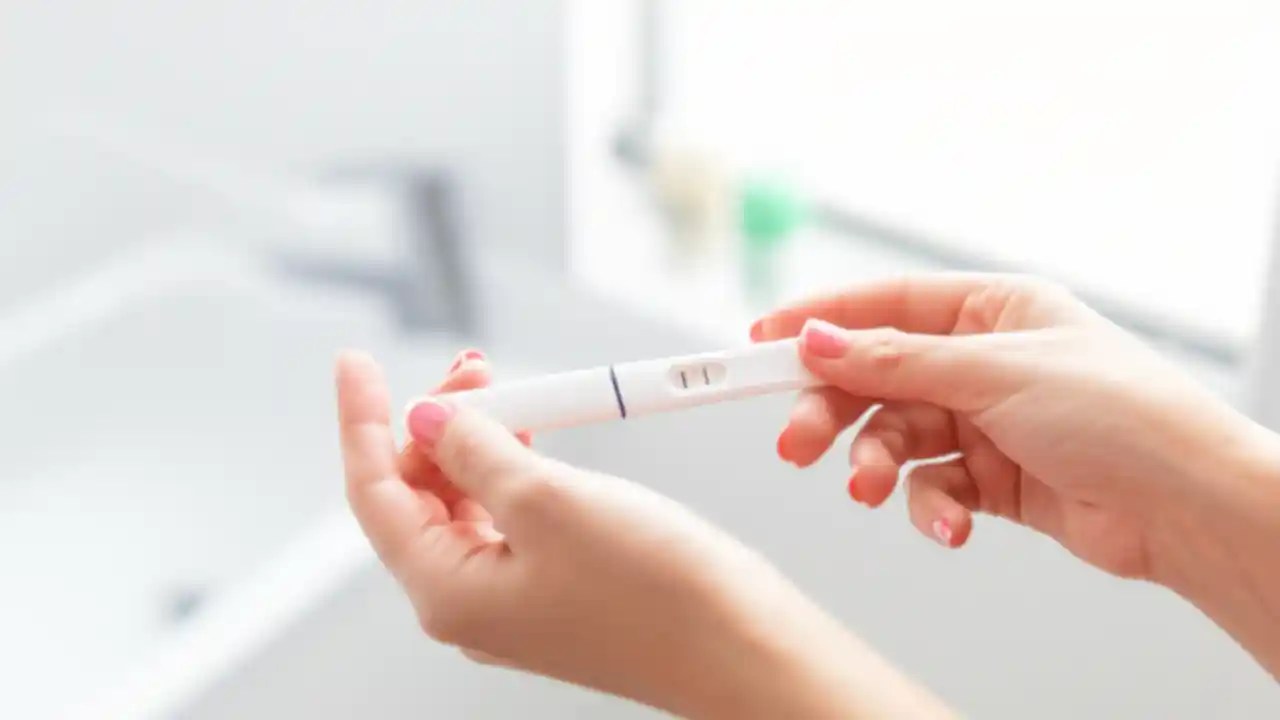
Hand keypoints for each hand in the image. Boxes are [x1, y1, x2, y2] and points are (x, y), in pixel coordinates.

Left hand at [335, 350, 952, 717]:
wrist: (743, 649)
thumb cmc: (656, 595)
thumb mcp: (548, 500)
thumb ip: (476, 451)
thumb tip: (429, 418)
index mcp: (448, 593)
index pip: (374, 494)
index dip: (362, 421)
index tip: (357, 363)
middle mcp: (473, 600)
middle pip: (420, 495)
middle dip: (437, 423)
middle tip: (471, 367)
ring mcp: (518, 595)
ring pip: (469, 499)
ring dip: (481, 438)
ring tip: (510, 389)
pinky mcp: (561, 583)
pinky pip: (514, 512)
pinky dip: (517, 463)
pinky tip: (537, 430)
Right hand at [754, 273, 1279, 673]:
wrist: (1186, 506)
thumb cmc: (1119, 414)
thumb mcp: (993, 372)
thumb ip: (896, 361)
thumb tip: (818, 339)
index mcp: (990, 309)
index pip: (885, 305)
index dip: (820, 321)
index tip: (760, 339)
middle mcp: (982, 360)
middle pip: (877, 377)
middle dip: (834, 411)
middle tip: (794, 442)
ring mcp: (985, 420)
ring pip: (897, 437)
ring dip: (879, 466)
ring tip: (874, 490)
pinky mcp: (992, 478)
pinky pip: (933, 485)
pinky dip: (931, 506)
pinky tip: (950, 524)